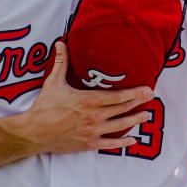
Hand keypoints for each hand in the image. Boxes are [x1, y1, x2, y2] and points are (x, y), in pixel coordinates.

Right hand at [1, 41, 154, 154]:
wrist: (34, 132)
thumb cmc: (44, 107)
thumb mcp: (53, 82)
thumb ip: (61, 62)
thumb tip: (60, 43)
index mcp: (88, 100)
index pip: (118, 96)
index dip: (134, 93)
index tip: (147, 89)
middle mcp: (94, 116)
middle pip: (122, 109)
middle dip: (139, 103)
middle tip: (152, 98)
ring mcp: (93, 131)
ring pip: (120, 125)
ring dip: (135, 120)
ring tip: (146, 116)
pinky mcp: (89, 144)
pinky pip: (110, 143)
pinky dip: (122, 142)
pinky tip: (132, 140)